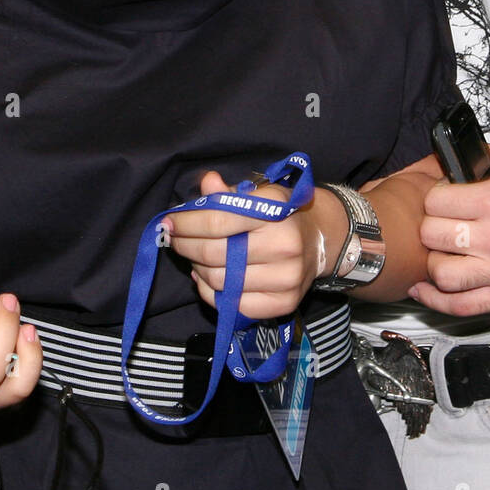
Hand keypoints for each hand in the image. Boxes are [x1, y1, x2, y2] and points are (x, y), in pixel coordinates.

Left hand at [167, 172, 328, 320]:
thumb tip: (207, 183)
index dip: (186, 223)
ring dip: (197, 269)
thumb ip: (231, 192)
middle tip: (176, 240)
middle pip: (214, 253)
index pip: (217, 221)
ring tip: (195, 257)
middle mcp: (283, 245)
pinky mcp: (283, 303)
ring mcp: (285, 278)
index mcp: (275, 212)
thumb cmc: (282, 213)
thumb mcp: (261, 193)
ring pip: (219, 281)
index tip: (169, 222)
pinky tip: (207, 278)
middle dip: (186, 246)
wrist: (320, 239)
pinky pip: (232, 305)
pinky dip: (210, 293)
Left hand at [408, 146, 489, 315]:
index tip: (443, 196)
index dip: (434, 195)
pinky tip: (427, 287)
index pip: (436, 200)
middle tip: (442, 222)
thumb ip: (488, 157)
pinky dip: (436, 299)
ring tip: (443, 251)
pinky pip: (460, 306)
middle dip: (431, 225)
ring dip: (434, 261)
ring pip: (440, 273)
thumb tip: (458, 154)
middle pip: (432, 235)